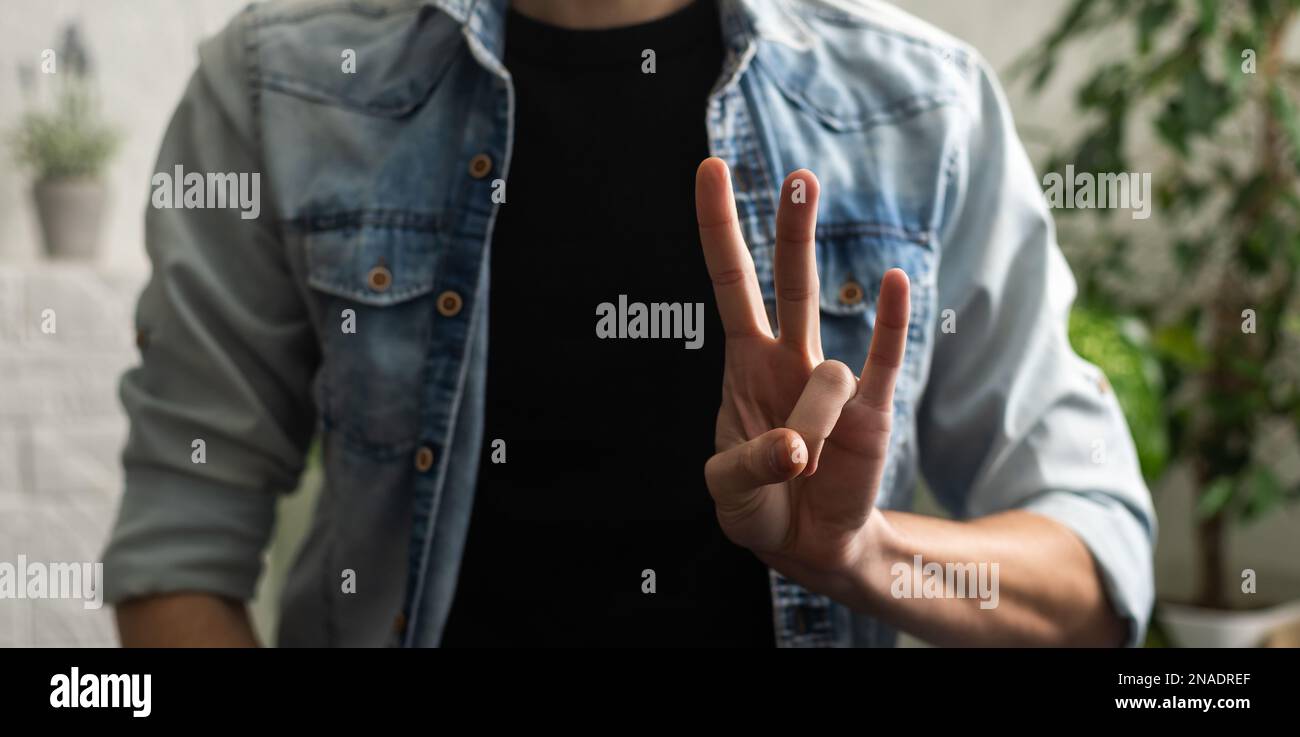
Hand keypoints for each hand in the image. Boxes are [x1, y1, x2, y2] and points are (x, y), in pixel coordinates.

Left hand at [695, 157, 909, 592]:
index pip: (730, 281)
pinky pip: (882, 359)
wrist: (807, 543)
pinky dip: (889, 322)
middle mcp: (787, 357)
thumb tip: (799, 447)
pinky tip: (893, 281)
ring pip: (825, 376)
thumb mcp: (729, 490)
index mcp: (742, 363)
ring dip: (810, 428)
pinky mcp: (871, 411)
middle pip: (790, 281)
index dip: (719, 227)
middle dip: (793, 231)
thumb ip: (751, 465)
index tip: (711, 168)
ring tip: (803, 470)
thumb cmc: (758, 504)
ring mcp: (830, 381)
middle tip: (801, 177)